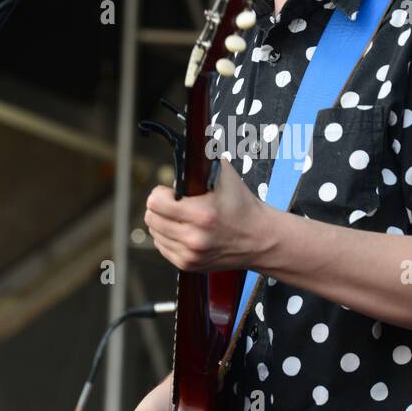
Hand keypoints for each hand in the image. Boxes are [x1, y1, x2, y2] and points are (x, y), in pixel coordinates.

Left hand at [144, 157, 274, 271]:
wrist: (260, 239)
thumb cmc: (242, 206)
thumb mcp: (226, 175)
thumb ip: (203, 159)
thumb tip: (186, 145)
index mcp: (202, 214)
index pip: (155, 203)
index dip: (160, 193)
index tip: (172, 192)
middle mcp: (194, 238)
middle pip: (150, 218)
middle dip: (159, 207)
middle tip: (176, 203)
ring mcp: (190, 255)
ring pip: (154, 233)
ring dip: (163, 222)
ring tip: (182, 217)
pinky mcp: (188, 265)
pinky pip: (162, 247)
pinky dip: (168, 237)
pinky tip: (184, 230)